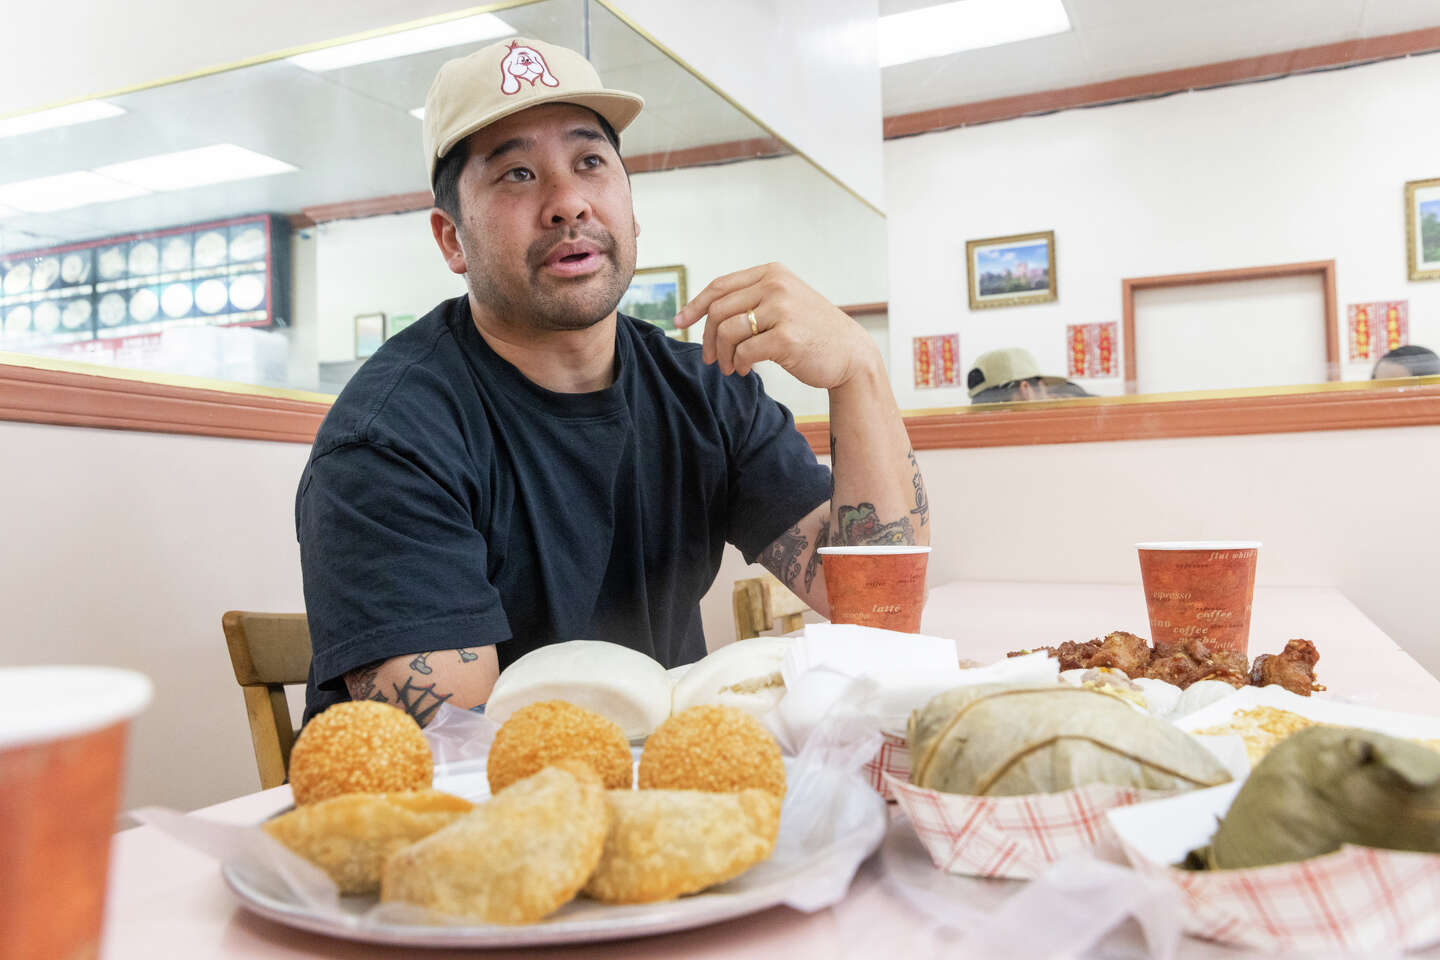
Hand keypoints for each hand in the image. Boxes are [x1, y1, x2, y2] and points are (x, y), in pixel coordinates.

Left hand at [672, 263, 879, 388]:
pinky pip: (744, 351)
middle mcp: (777, 285)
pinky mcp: (786, 337)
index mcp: (773, 273)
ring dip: (722, 355)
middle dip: (707, 338)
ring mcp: (782, 310)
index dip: (694, 305)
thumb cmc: (813, 332)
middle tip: (711, 359)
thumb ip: (752, 300)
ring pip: (727, 331)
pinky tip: (745, 370)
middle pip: (718, 310)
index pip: (720, 286)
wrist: (851, 354)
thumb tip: (705, 313)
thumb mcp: (785, 303)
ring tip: (730, 367)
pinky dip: (738, 364)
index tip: (679, 322)